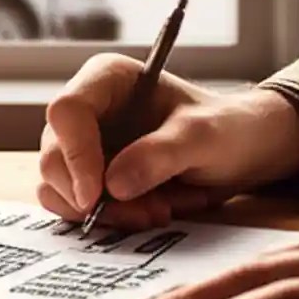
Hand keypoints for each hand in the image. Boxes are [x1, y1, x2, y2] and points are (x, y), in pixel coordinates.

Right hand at [38, 54, 298, 230]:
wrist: (244, 151)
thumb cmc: (228, 129)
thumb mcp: (204, 137)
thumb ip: (160, 155)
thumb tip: (112, 185)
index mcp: (107, 80)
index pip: (67, 111)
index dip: (75, 154)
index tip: (95, 196)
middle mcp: (86, 110)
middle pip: (54, 155)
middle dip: (93, 194)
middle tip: (146, 213)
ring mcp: (82, 144)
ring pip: (57, 185)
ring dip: (101, 211)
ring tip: (155, 212)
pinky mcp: (87, 176)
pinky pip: (70, 204)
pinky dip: (103, 218)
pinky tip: (144, 213)